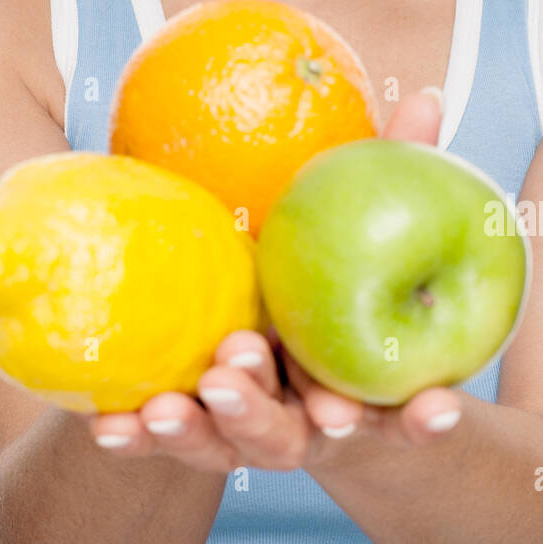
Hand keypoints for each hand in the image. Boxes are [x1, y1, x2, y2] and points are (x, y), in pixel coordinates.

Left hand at [87, 88, 463, 469]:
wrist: (275, 335)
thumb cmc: (333, 264)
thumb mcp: (362, 220)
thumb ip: (396, 170)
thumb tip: (425, 96)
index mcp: (358, 385)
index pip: (401, 414)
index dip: (421, 418)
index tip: (435, 408)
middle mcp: (305, 422)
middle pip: (291, 435)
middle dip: (261, 413)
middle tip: (231, 372)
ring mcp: (246, 433)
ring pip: (225, 447)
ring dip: (196, 432)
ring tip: (164, 404)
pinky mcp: (195, 431)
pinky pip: (162, 442)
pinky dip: (137, 440)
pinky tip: (108, 428)